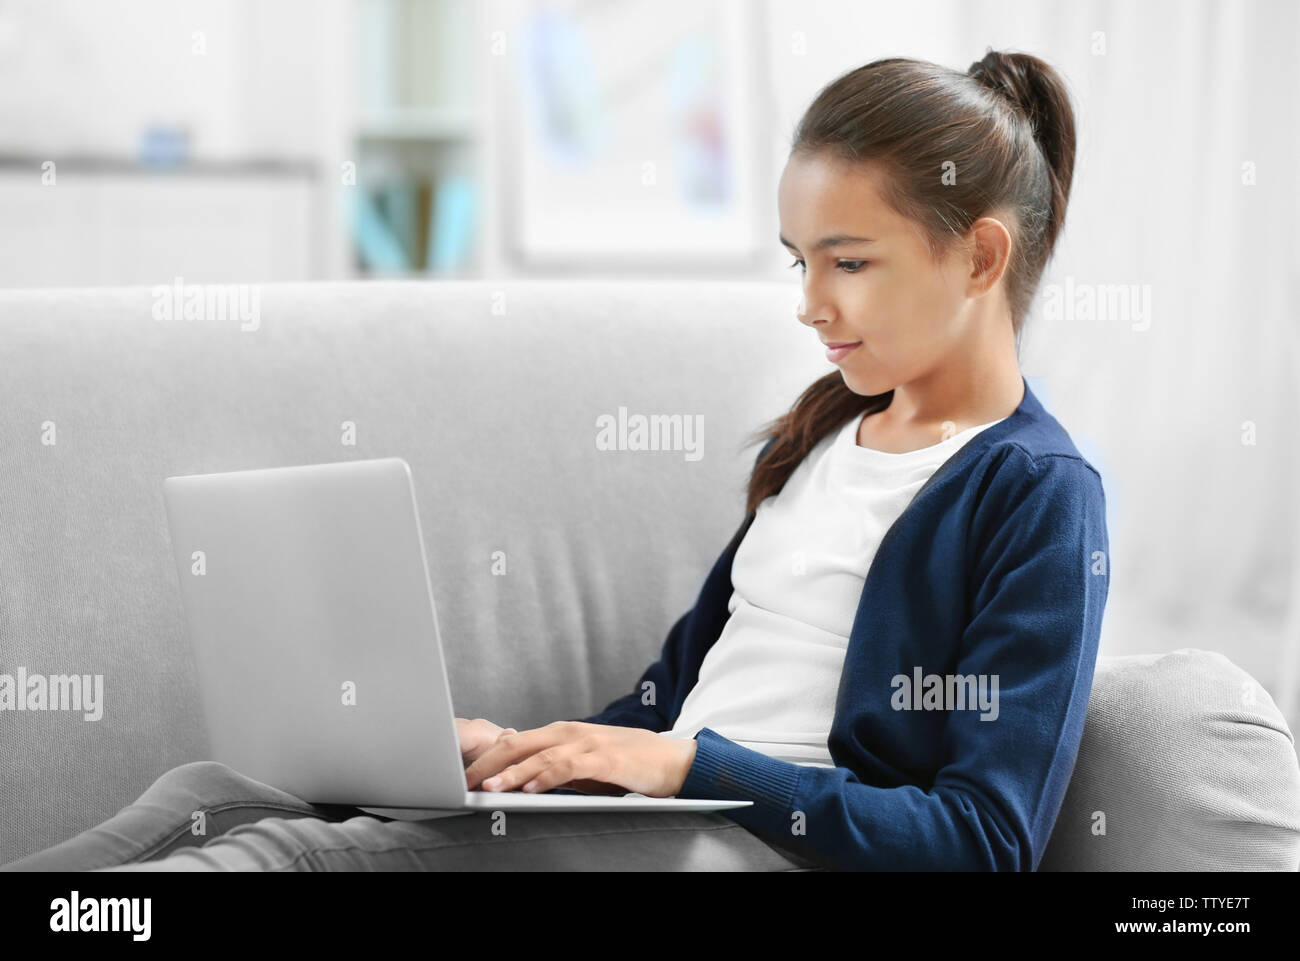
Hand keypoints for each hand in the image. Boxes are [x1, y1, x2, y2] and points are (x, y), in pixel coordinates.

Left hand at [463, 721, 698, 797]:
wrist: (672, 761)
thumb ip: (554, 766)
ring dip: (513, 772)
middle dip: (488, 763)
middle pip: (519, 744)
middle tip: (463, 780)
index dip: (486, 757)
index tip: (463, 774)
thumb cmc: (627, 764)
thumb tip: (520, 777)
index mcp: (562, 734)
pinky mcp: (605, 758)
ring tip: (490, 786)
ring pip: (540, 755)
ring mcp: (588, 743)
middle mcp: (570, 733)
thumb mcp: (583, 765)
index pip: (515, 743)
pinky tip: (533, 788)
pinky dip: (548, 776)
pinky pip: (570, 766)